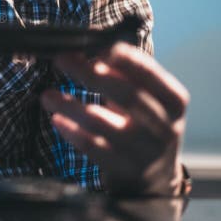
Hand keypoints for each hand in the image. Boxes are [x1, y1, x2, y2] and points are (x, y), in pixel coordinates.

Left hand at [41, 42, 189, 195]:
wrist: (155, 176)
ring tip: (47, 95)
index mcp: (174, 101)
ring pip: (101, 123)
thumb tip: (90, 44)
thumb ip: (125, 74)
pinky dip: (71, 131)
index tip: (98, 46)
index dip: (125, 59)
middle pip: (125, 95)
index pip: (150, 75)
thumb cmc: (144, 122)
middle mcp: (164, 126)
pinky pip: (92, 146)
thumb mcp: (147, 98)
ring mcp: (143, 150)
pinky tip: (57, 119)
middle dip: (90, 74)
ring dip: (69, 105)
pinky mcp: (122, 168)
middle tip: (62, 59)